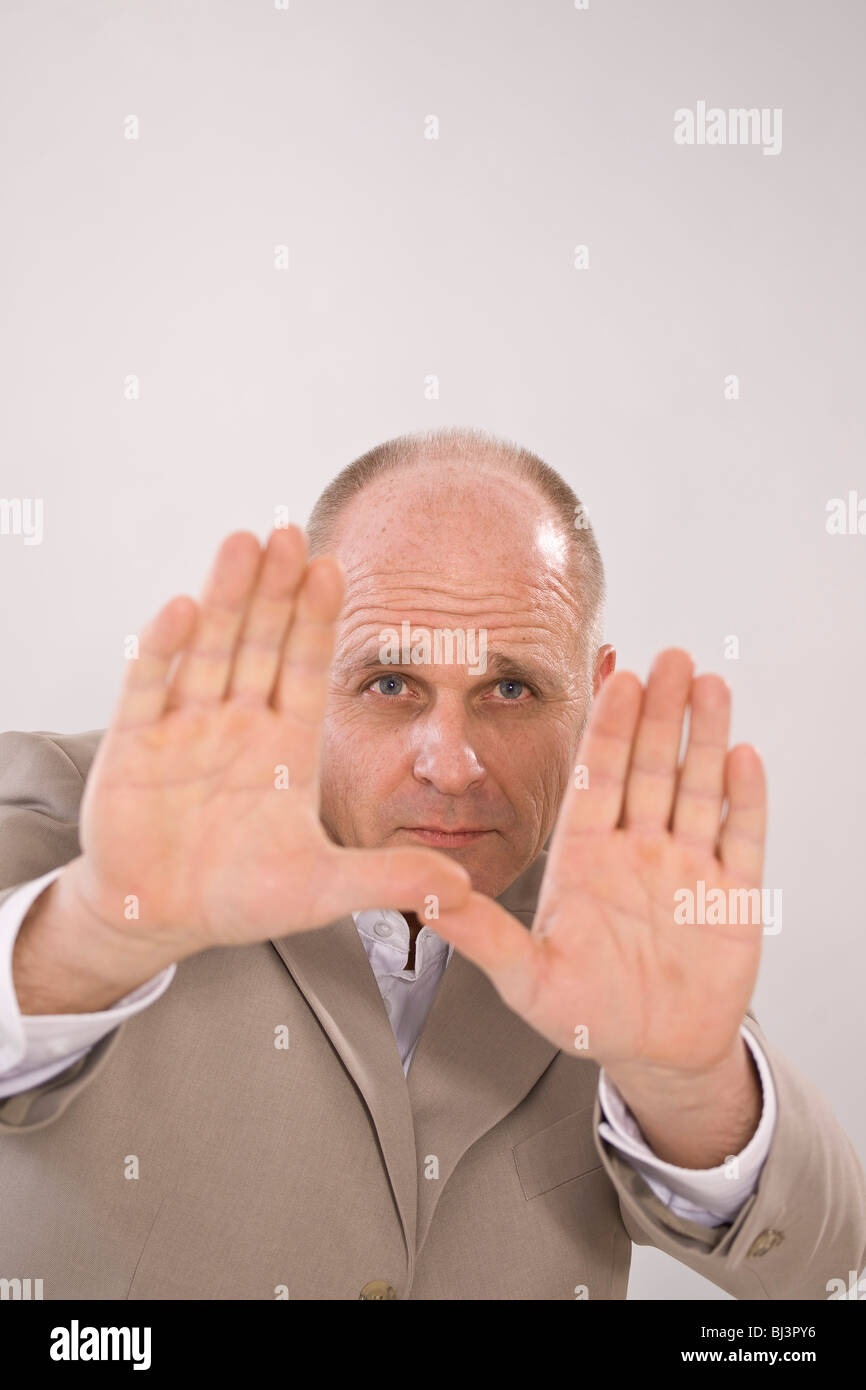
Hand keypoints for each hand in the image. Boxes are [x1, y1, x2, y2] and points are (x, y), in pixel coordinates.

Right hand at [69, 527, 470, 964]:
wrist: (163, 917)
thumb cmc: (242, 897)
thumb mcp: (322, 890)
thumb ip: (386, 879)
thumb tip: (460, 886)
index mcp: (286, 745)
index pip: (307, 668)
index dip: (318, 621)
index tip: (334, 568)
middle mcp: (238, 723)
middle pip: (260, 643)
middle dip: (276, 590)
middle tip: (291, 531)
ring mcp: (185, 728)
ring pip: (209, 649)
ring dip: (225, 598)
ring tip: (243, 543)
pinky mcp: (131, 746)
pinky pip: (148, 688)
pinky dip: (161, 649)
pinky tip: (180, 607)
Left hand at [432, 650, 766, 1074]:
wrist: (654, 1052)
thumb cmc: (586, 1014)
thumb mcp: (526, 977)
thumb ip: (482, 935)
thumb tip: (423, 899)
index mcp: (585, 857)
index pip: (596, 778)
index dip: (607, 729)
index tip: (614, 678)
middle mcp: (636, 849)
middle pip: (649, 767)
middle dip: (659, 713)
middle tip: (670, 657)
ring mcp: (686, 867)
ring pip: (696, 788)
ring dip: (703, 737)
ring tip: (708, 684)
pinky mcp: (731, 895)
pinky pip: (741, 838)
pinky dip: (745, 799)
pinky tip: (742, 756)